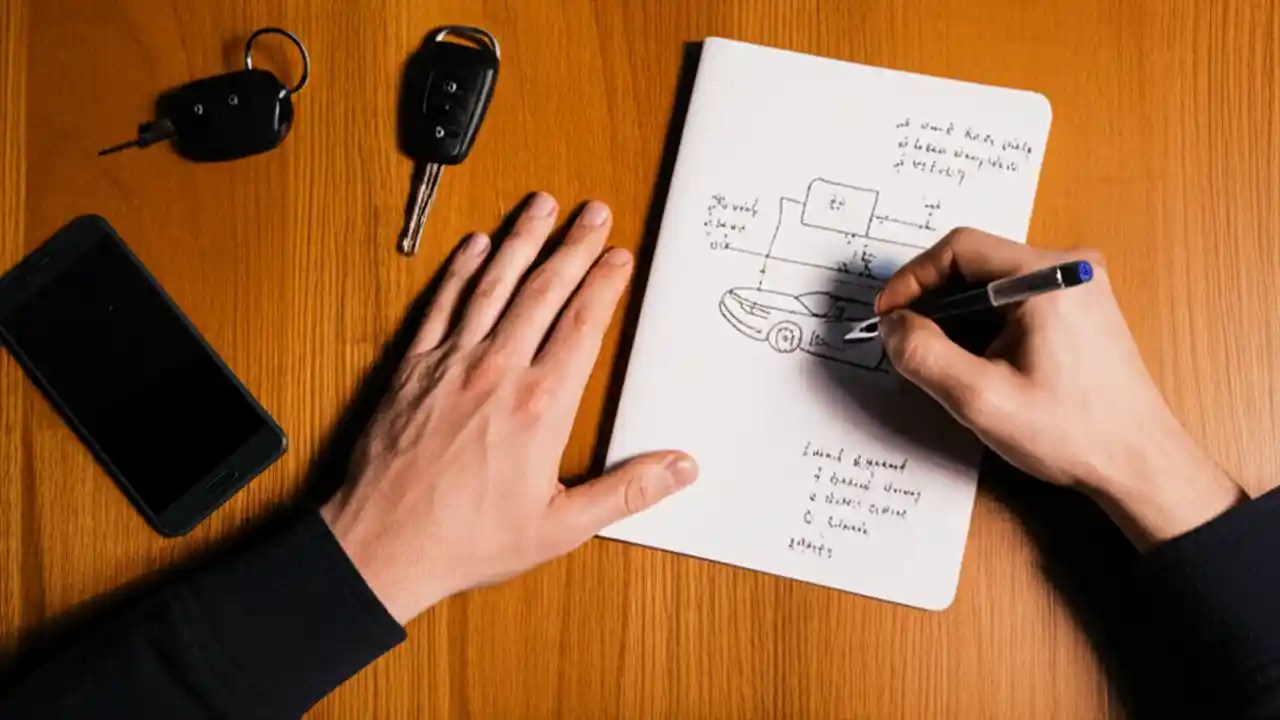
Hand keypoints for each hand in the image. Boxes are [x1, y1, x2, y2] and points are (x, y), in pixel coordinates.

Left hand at [321, 193, 697, 623]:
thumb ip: (626, 492)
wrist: (383, 545)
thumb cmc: (469, 540)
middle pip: (543, 291)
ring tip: (540, 206)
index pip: (583, 325)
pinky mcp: (414, 369)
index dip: (604, 284)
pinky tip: (475, 246)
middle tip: (593, 212)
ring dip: (520, 241)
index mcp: (541, 406)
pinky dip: (459, 272)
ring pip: (493, 286)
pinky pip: (441, 306)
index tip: (619, 256)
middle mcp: (499, 372)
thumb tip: (681, 468)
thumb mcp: (561, 527)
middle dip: (573, 246)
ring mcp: (452, 364)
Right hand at [876, 228, 1242, 548]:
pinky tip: (976, 361)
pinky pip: (1014, 298)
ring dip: (958, 314)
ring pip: (992, 282)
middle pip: (976, 262)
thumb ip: (924, 355)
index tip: (887, 317)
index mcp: (1049, 276)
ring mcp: (1079, 284)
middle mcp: (1069, 266)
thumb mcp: (981, 399)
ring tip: (941, 360)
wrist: (1139, 463)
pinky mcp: (1080, 305)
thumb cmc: (1070, 433)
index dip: (912, 279)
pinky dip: (984, 322)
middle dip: (933, 300)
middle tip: (906, 343)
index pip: (960, 249)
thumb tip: (892, 325)